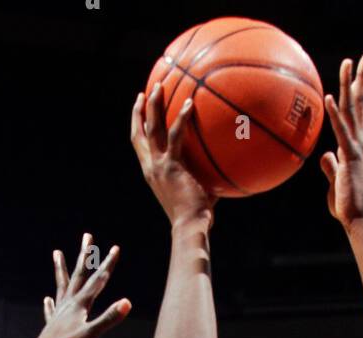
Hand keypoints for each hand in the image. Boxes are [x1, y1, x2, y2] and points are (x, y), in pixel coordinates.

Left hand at [28, 235, 129, 337]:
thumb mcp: (91, 335)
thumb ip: (108, 318)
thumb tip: (127, 302)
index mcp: (80, 304)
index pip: (98, 280)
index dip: (108, 264)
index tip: (115, 248)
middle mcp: (69, 303)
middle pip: (78, 274)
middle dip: (85, 255)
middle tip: (87, 236)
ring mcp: (59, 312)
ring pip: (62, 284)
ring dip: (61, 268)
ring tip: (57, 253)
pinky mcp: (52, 323)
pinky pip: (52, 308)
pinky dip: (51, 302)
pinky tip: (47, 299)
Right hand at [131, 84, 216, 226]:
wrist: (189, 226)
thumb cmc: (196, 215)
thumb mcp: (196, 191)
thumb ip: (204, 175)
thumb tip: (224, 166)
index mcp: (151, 173)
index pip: (139, 145)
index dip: (137, 126)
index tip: (140, 110)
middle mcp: (150, 167)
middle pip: (139, 133)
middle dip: (140, 111)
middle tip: (145, 91)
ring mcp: (159, 166)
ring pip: (151, 129)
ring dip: (153, 106)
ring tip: (160, 86)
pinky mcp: (171, 166)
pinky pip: (175, 136)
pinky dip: (181, 118)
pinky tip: (189, 104)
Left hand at [320, 54, 362, 229]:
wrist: (358, 217)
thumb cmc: (347, 202)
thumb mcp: (336, 179)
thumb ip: (331, 165)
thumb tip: (326, 154)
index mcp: (355, 143)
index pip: (357, 111)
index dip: (357, 90)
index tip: (357, 71)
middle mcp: (359, 140)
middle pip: (360, 103)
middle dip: (360, 78)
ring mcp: (356, 147)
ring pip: (353, 110)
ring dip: (348, 85)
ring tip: (348, 62)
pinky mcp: (350, 157)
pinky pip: (341, 131)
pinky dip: (334, 114)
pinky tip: (328, 98)